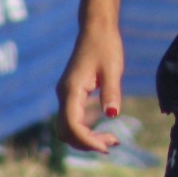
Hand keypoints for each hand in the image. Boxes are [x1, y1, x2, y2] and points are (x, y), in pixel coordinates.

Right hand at [55, 24, 125, 151]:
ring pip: (67, 128)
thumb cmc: (106, 46)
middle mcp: (64, 95)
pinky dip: (85, 130)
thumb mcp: (113, 69)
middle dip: (86, 143)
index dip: (87, 141)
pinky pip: (72, 119)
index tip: (107, 147)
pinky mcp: (71, 94)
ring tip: (112, 139)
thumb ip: (111, 91)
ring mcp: (66, 95)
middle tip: (113, 143)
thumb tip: (113, 114)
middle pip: (66, 132)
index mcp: (71, 90)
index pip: (72, 126)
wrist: (96, 29)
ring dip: (86, 138)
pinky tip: (104, 129)